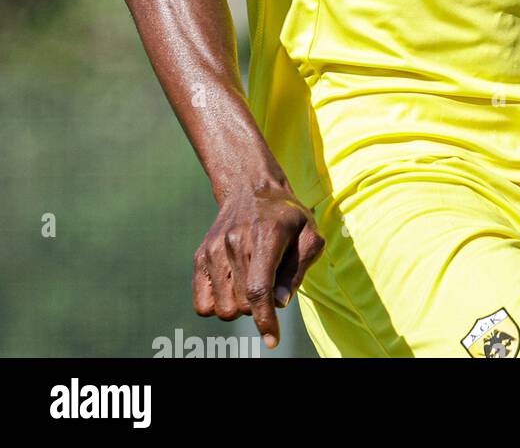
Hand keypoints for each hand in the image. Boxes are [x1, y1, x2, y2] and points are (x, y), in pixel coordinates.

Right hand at [193, 182, 324, 347]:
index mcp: (266, 236)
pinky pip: (202, 304)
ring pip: (222, 309)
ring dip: (239, 308)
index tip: (273, 340)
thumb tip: (280, 303)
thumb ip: (298, 270)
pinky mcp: (200, 257)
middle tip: (270, 284)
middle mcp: (236, 242)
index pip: (258, 289)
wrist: (251, 188)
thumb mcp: (309, 235)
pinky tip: (233, 288)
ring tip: (252, 283)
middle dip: (259, 307)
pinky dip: (218, 306)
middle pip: (241, 305)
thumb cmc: (286, 217)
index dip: (265, 320)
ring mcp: (214, 249)